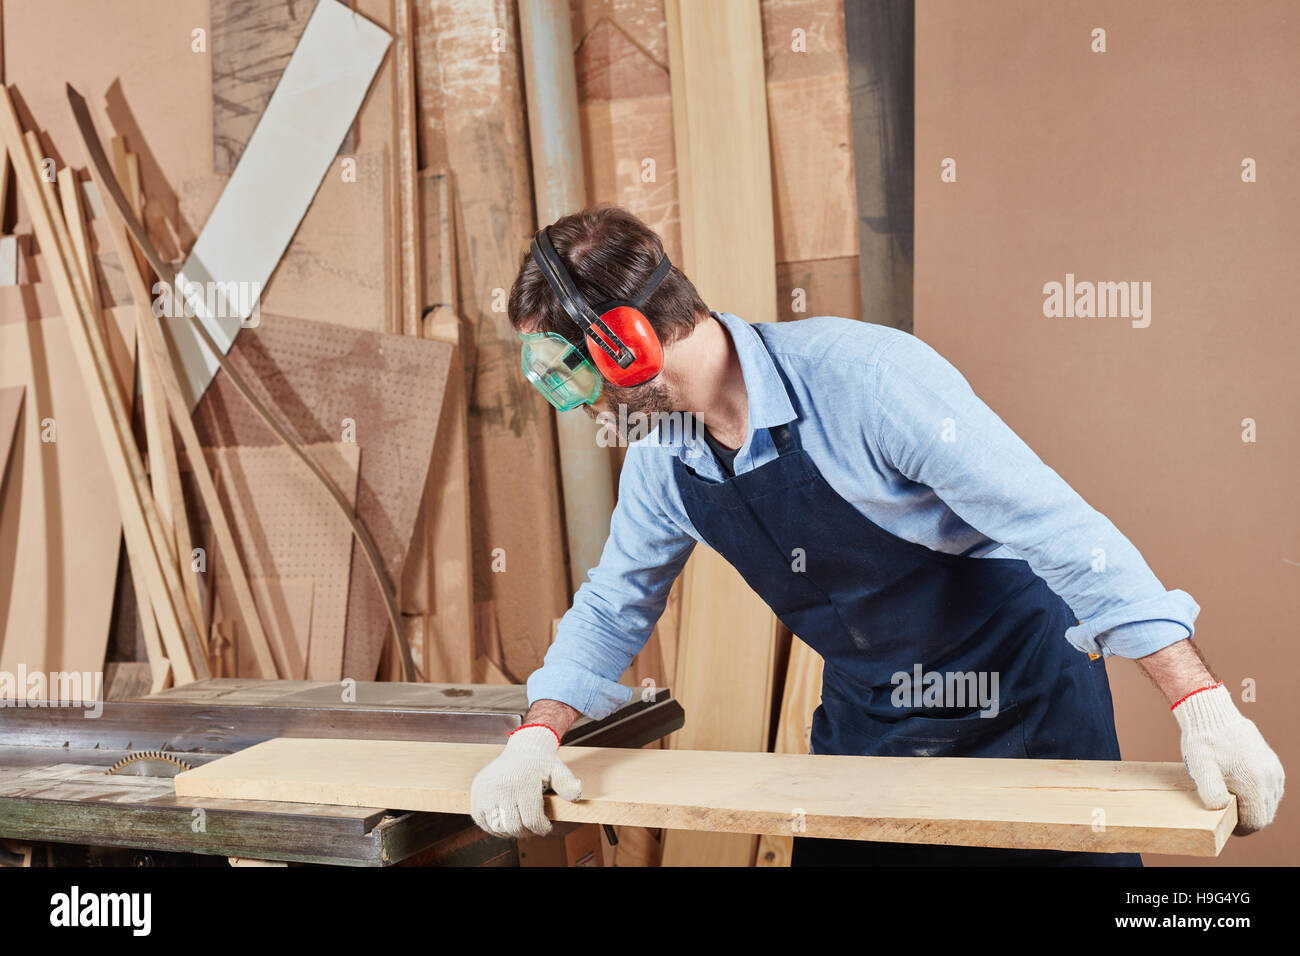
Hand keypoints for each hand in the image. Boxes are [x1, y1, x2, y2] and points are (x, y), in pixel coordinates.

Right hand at [469, 724, 582, 837]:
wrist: (522, 747)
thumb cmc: (542, 762)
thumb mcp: (559, 770)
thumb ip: (568, 784)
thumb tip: (576, 794)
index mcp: (522, 782)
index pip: (532, 820)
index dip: (542, 828)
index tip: (546, 826)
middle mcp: (501, 785)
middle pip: (513, 826)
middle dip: (527, 831)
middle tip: (533, 826)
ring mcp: (485, 790)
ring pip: (497, 826)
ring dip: (510, 830)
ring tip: (520, 822)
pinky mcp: (476, 793)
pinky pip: (482, 820)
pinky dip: (493, 825)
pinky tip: (506, 819)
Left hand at [1173, 683, 1283, 833]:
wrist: (1212, 714)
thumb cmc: (1203, 741)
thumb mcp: (1200, 767)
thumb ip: (1211, 792)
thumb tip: (1221, 809)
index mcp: (1254, 782)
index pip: (1257, 822)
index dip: (1241, 829)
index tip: (1226, 823)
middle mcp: (1269, 777)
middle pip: (1265, 814)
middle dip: (1247, 819)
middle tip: (1226, 812)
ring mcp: (1273, 770)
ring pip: (1270, 803)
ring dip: (1254, 807)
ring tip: (1231, 798)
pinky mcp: (1273, 763)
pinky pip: (1272, 789)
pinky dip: (1259, 794)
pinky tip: (1240, 787)